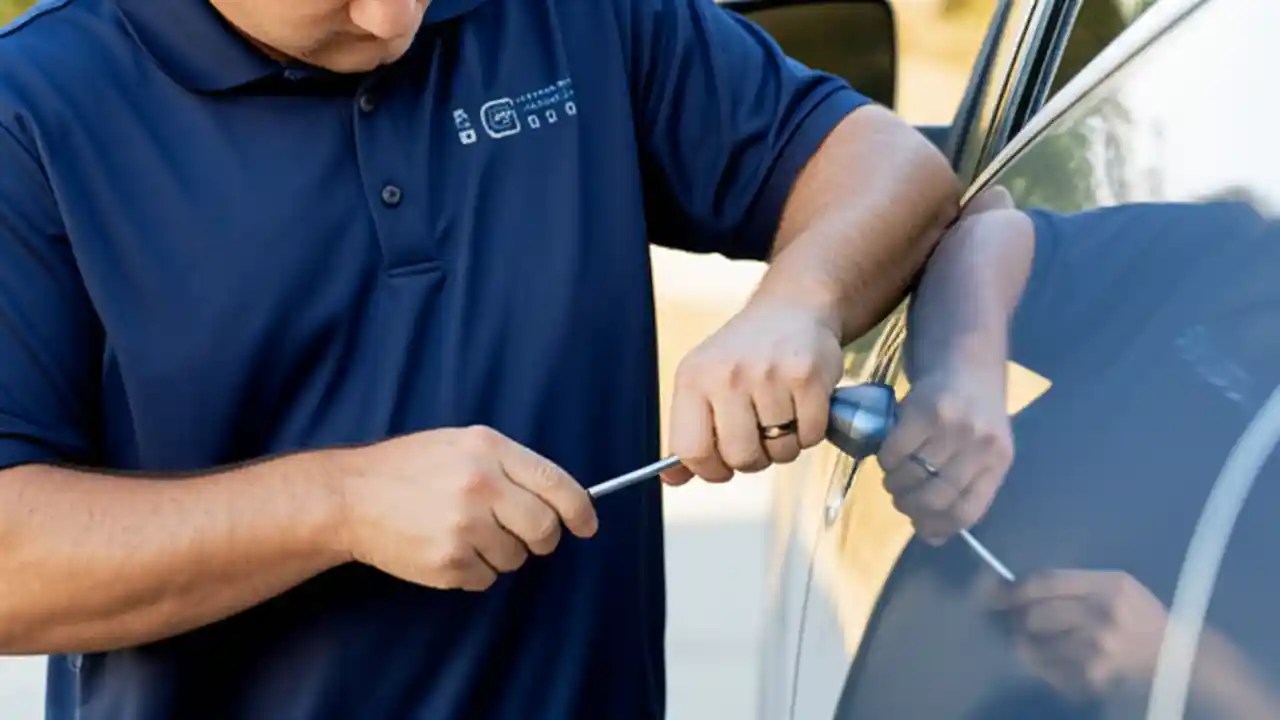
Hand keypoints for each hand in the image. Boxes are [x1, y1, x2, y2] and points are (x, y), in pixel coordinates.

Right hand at [329, 427, 597, 590]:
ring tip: (466, 533)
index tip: (586, 525)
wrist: (350, 497)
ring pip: (516, 558)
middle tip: (524, 536)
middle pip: (544, 529)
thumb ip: (509, 466)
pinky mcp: (448, 561)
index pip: (556, 484)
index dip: (580, 510)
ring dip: (501, 554)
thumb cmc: (408, 468)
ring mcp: (464, 526)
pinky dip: (474, 571)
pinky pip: (486, 579)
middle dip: (541, 539)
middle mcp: (481, 485)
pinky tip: (448, 549)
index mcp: (489, 449)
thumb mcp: (461, 444)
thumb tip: (559, 498)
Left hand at [662, 302, 842, 483]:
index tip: (721, 464)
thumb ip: (689, 432)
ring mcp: (768, 374)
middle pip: (740, 457)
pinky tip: (802, 405)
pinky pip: (810, 436)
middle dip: (753, 459)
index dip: (709, 469)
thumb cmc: (743, 356)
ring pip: (780, 451)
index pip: (691, 450)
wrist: (792, 310)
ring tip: (782, 413)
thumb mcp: (703, 383)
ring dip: (785, 444)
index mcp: (692, 379)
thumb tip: (672, 480)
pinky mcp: (807, 376)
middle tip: (758, 436)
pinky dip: (811, 431)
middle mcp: (727, 374)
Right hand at [877, 363, 1012, 544]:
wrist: (967, 360)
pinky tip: (888, 455)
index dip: (939, 526)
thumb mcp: (983, 450)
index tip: (920, 527)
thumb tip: (932, 536)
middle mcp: (980, 447)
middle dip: (910, 506)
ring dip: (895, 483)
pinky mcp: (925, 411)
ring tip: (892, 477)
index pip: (969, 511)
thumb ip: (964, 489)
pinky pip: (896, 451)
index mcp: (999, 462)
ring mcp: (953, 428)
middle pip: (937, 497)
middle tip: (899, 500)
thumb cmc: (974, 411)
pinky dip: (886, 460)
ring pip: (913, 475)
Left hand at [991, 570, 1168, 701]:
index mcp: (1108, 585)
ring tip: (1027, 643)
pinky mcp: (1096, 673)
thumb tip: (1021, 584)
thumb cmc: (1140, 614)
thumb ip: (1075, 583)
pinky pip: (1051, 669)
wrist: (1177, 656)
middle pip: (1036, 614)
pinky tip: (1050, 662)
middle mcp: (1102, 613)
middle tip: (1012, 623)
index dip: (1014, 589)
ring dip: (1026, 645)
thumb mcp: (1117, 585)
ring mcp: (1099, 646)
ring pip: (1038, 645)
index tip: (994, 595)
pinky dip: (1043, 666)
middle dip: (1017, 620)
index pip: (1046, 582)